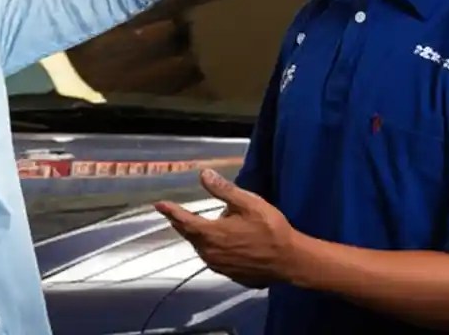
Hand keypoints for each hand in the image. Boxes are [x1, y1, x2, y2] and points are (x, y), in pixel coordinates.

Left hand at [154, 168, 296, 287]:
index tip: (158, 204)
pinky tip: (222, 243)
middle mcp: (210, 253)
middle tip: (176, 214)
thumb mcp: (248, 203)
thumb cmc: (271, 229)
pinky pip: (214, 258)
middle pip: (190, 235)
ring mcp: (220, 266)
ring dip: (199, 236)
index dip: (170, 211)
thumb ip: (223, 190)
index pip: (184, 220)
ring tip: (201, 226)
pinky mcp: (230, 274)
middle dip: (182, 223)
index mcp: (211, 234)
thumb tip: (203, 174)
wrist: (290, 260)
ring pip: (202, 248)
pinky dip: (213, 248)